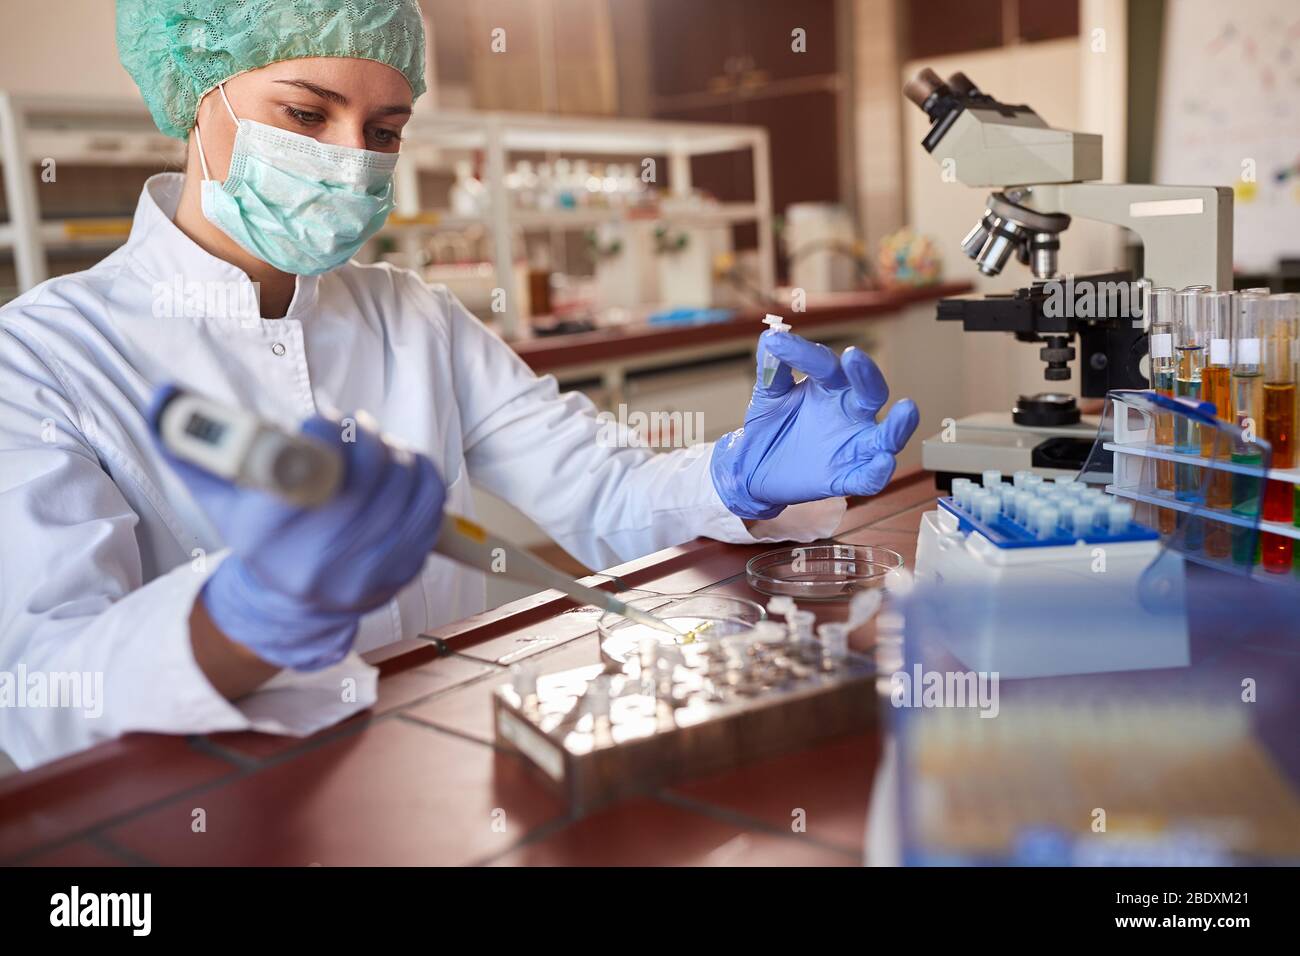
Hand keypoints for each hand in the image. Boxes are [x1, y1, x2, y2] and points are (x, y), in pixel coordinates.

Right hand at [151, 391, 445, 669]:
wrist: (292, 603)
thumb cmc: (258, 535)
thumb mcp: (219, 498)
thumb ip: (191, 447)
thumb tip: (164, 396)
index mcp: (270, 534)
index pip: (309, 467)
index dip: (323, 434)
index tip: (320, 424)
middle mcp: (319, 556)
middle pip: (363, 471)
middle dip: (364, 436)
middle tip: (356, 426)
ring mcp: (367, 567)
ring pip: (400, 483)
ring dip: (394, 453)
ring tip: (378, 447)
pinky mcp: (405, 569)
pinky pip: (430, 505)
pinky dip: (422, 475)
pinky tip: (405, 466)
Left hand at [710, 331, 918, 519]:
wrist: (752, 470)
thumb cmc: (770, 426)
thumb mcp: (768, 395)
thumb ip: (772, 369)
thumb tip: (770, 336)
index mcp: (832, 387)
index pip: (827, 365)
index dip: (804, 354)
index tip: (778, 344)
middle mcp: (851, 412)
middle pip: (870, 391)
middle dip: (865, 375)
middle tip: (853, 357)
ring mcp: (854, 445)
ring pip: (887, 435)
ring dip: (898, 424)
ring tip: (906, 408)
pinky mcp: (847, 477)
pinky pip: (869, 476)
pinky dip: (879, 470)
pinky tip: (884, 461)